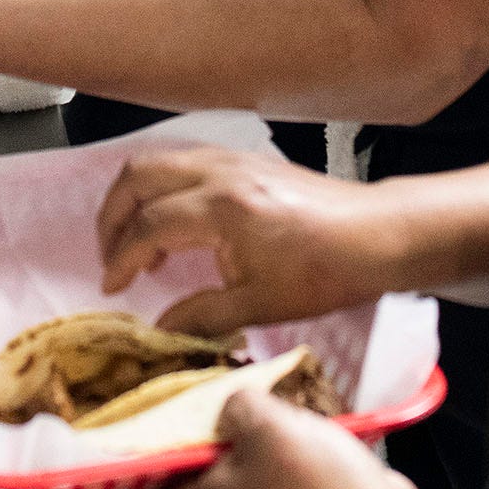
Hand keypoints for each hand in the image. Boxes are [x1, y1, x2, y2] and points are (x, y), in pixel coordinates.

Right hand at [98, 144, 414, 330]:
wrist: (376, 235)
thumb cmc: (328, 269)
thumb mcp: (261, 304)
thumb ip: (202, 315)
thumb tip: (160, 328)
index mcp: (223, 208)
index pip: (149, 226)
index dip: (122, 258)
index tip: (113, 285)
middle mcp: (221, 172)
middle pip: (138, 177)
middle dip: (113, 217)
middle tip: (112, 257)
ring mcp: (232, 159)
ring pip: (158, 161)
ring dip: (135, 198)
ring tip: (139, 244)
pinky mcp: (244, 159)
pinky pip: (183, 160)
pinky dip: (162, 187)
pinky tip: (173, 224)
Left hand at [103, 390, 424, 488]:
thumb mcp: (263, 427)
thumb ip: (233, 406)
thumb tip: (228, 409)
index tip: (82, 471)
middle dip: (153, 463)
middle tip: (144, 419)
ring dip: (206, 454)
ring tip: (204, 408)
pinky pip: (255, 485)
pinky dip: (248, 457)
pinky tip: (262, 422)